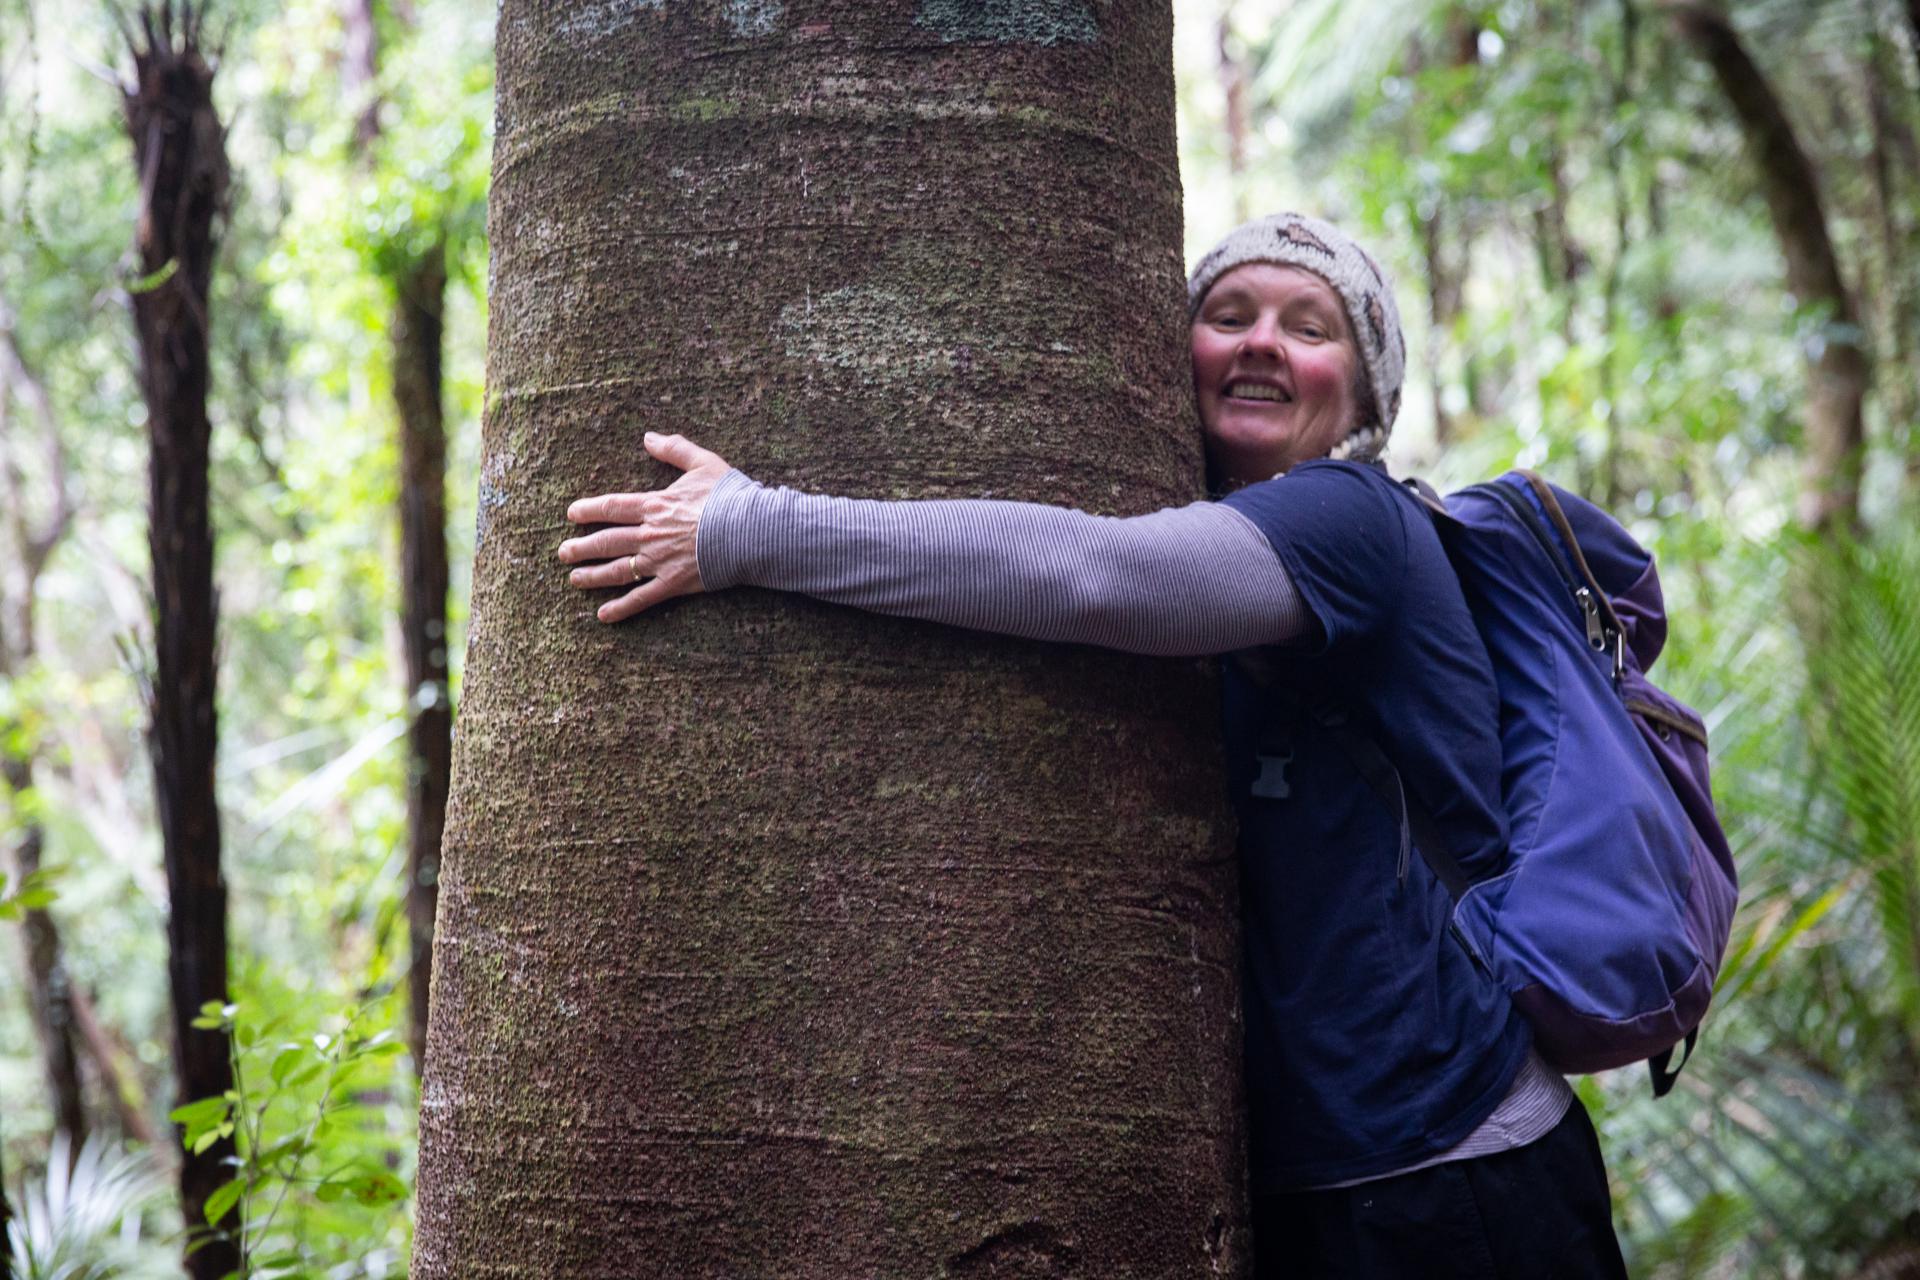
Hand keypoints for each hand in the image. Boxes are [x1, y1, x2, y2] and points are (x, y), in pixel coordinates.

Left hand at [557, 432, 730, 622]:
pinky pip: (641, 598)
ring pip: (617, 570)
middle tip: (562, 553)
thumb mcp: (703, 463)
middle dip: (582, 547)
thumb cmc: (730, 496)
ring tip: (574, 579)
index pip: (612, 507)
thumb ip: (675, 449)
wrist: (751, 530)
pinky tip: (603, 615)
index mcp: (655, 505)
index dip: (589, 510)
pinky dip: (621, 607)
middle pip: (607, 541)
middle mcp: (650, 534)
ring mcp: (659, 561)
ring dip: (592, 576)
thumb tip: (649, 437)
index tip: (571, 514)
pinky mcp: (673, 583)